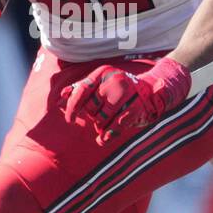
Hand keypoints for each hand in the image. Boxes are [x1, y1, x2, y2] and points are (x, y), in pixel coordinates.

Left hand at [61, 55, 190, 143]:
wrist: (152, 89)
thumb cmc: (121, 88)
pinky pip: (116, 126)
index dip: (72, 107)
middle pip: (91, 108)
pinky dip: (108, 134)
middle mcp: (113, 81)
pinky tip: (104, 139)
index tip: (69, 119)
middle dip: (92, 116)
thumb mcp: (101, 82)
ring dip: (101, 126)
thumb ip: (81, 88)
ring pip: (102, 119)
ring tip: (105, 124)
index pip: (81, 91)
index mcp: (102, 73)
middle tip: (100, 116)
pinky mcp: (135, 108)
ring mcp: (125, 94)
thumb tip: (60, 96)